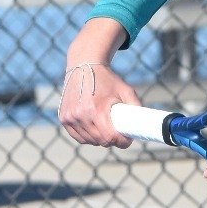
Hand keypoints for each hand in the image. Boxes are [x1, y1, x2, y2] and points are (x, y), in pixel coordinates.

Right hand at [59, 18, 137, 147]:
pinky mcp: (64, 118)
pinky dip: (87, 137)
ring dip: (99, 139)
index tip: (127, 140)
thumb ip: (136, 107)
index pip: (110, 137)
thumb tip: (142, 126)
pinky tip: (94, 129)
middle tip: (119, 134)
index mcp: (95, 109)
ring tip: (106, 129)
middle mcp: (80, 115)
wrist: (84, 65)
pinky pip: (78, 136)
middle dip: (112, 141)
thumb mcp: (126, 90)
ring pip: (89, 141)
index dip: (122, 142)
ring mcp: (69, 117)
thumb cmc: (107, 79)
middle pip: (100, 141)